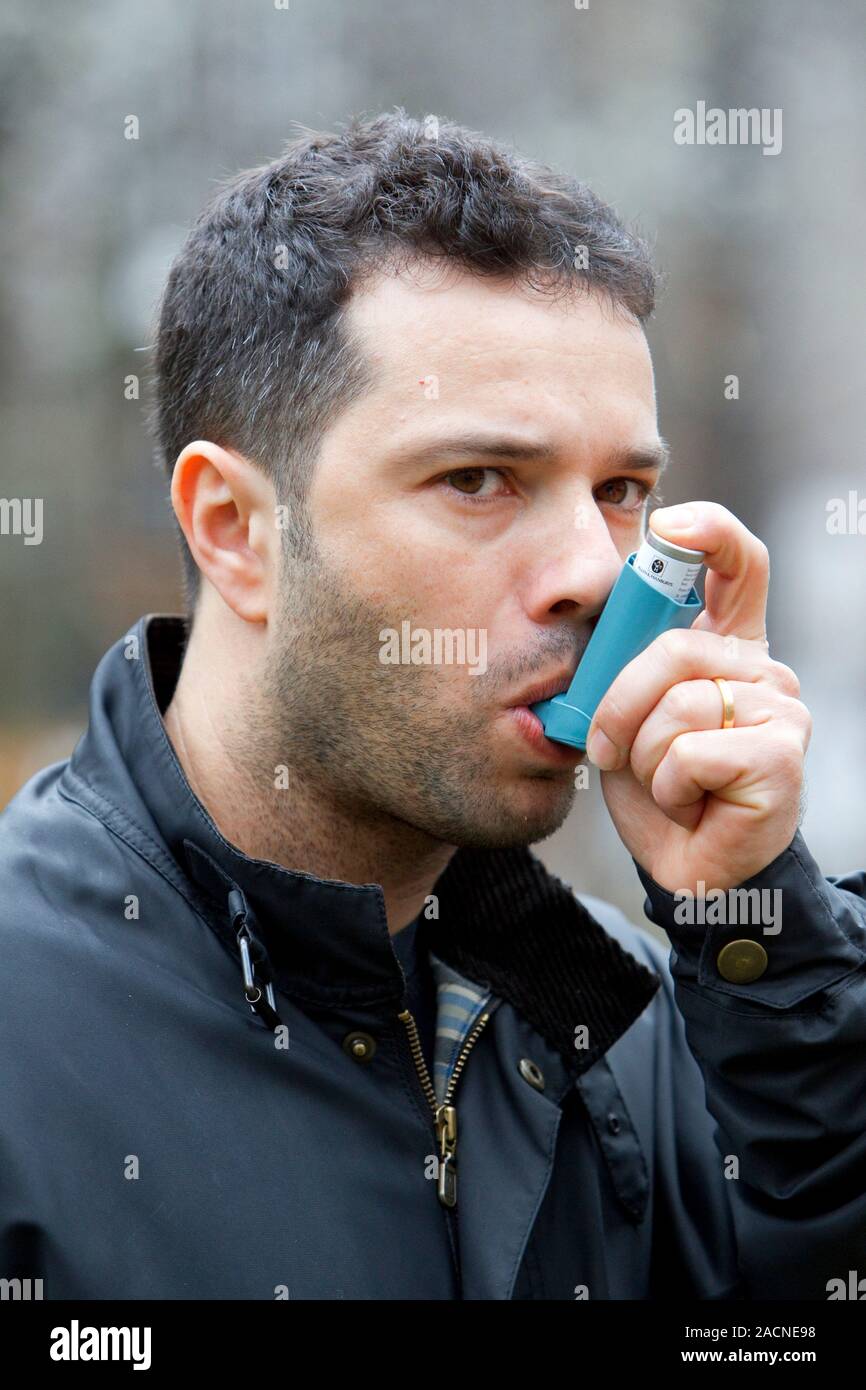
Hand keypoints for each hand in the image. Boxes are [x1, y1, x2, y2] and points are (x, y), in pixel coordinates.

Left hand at [585, 502, 811, 894]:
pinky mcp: (780, 756)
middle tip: (609, 747)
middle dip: (618, 703)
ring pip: (676, 703)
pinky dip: (666, 786)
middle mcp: (763, 669)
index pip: (738, 563)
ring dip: (642, 755)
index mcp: (729, 645)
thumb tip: (586, 612)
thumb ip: (623, 663)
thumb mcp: (628, 713)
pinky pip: (689, 752)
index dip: (709, 530)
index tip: (668, 524)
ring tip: (663, 782)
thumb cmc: (661, 786)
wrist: (692, 865)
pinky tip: (689, 802)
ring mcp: (780, 710)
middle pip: (672, 647)